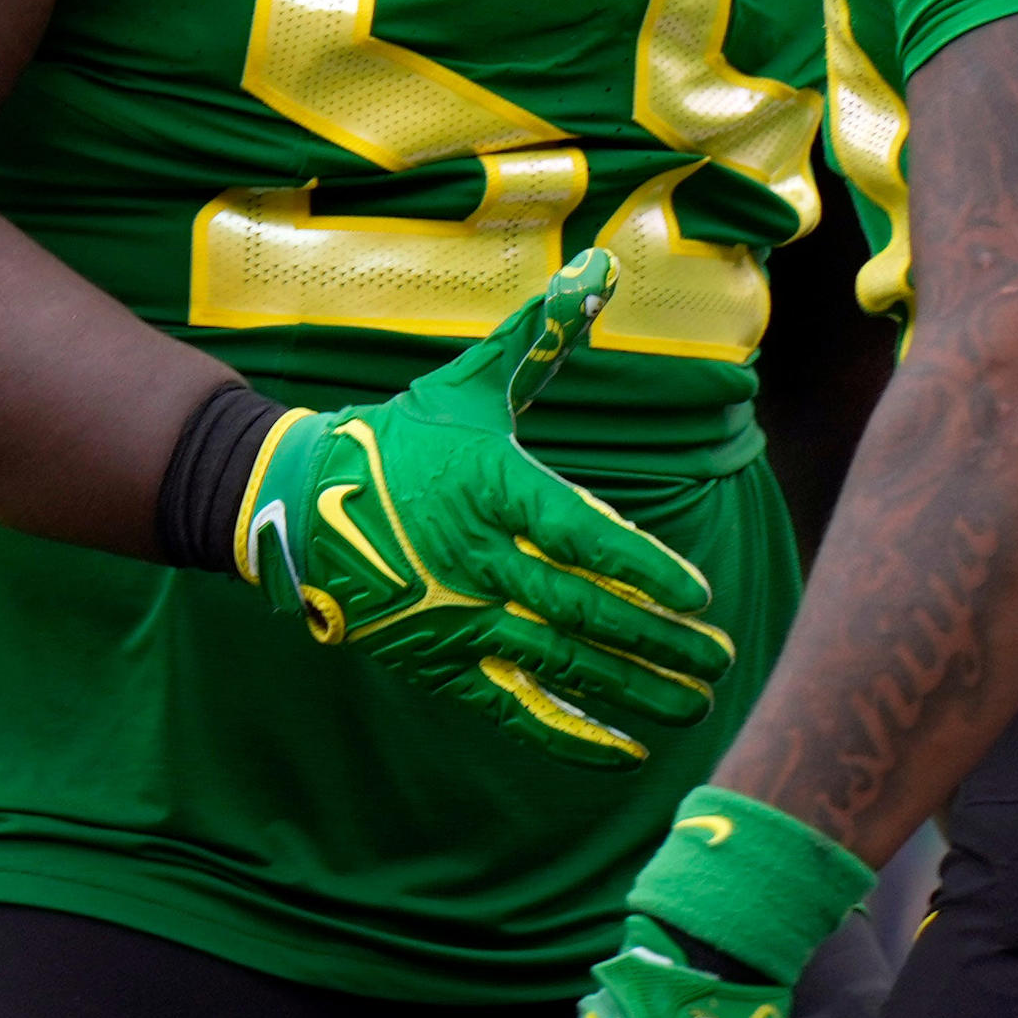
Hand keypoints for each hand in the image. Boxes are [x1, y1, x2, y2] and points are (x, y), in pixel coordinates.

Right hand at [235, 248, 731, 765]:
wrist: (298, 504)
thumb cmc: (399, 438)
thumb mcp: (469, 382)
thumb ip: (542, 334)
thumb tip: (602, 266)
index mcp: (495, 489)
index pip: (582, 536)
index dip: (643, 569)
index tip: (698, 595)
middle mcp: (479, 559)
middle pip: (585, 610)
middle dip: (660, 641)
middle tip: (720, 661)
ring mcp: (457, 617)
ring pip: (559, 663)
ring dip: (633, 690)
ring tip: (696, 705)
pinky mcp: (438, 661)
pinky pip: (512, 706)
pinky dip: (567, 734)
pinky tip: (623, 751)